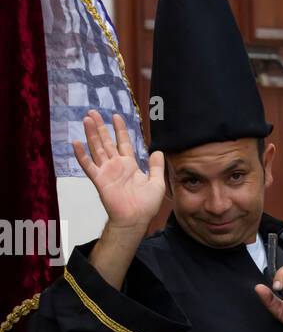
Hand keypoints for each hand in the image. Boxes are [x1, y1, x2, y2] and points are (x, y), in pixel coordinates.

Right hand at [74, 110, 164, 231]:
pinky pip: (88, 166)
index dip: (120, 129)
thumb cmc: (146, 205)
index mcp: (130, 165)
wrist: (135, 219)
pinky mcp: (99, 180)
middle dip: (101, 127)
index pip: (123, 142)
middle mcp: (116, 165)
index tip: (116, 116)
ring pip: (96, 149)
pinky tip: (75, 143)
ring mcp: (107, 172)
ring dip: (91, 134)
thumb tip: (158, 151)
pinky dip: (81, 155)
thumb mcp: (157, 183)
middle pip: (106, 142)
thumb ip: (156, 167)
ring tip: (86, 120)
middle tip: (93, 112)